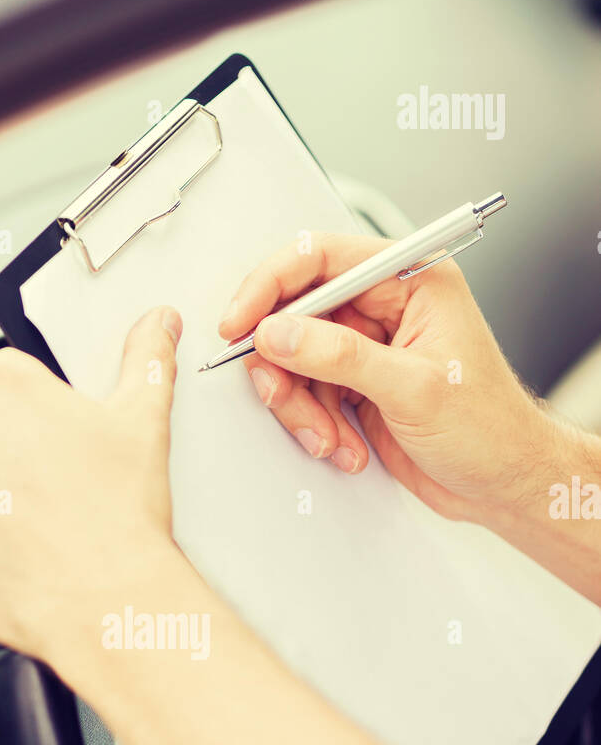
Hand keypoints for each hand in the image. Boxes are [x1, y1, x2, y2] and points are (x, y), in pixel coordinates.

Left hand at [0, 307, 181, 668]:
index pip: (0, 381)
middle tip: (45, 489)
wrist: (100, 600)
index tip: (52, 445)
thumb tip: (156, 326)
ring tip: (26, 522)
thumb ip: (146, 360)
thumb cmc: (118, 518)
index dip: (31, 417)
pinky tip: (0, 545)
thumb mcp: (143, 422)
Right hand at [219, 231, 552, 526]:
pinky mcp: (357, 385)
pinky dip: (314, 425)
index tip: (240, 323)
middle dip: (284, 365)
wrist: (503, 484)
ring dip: (301, 407)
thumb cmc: (490, 429)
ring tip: (329, 438)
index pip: (321, 259)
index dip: (271, 287)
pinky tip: (345, 446)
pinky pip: (308, 395)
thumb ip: (340, 357)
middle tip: (281, 396)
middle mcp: (387, 306)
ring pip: (296, 361)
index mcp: (412, 280)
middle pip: (297, 314)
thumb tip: (280, 334)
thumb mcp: (413, 389)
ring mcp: (369, 348)